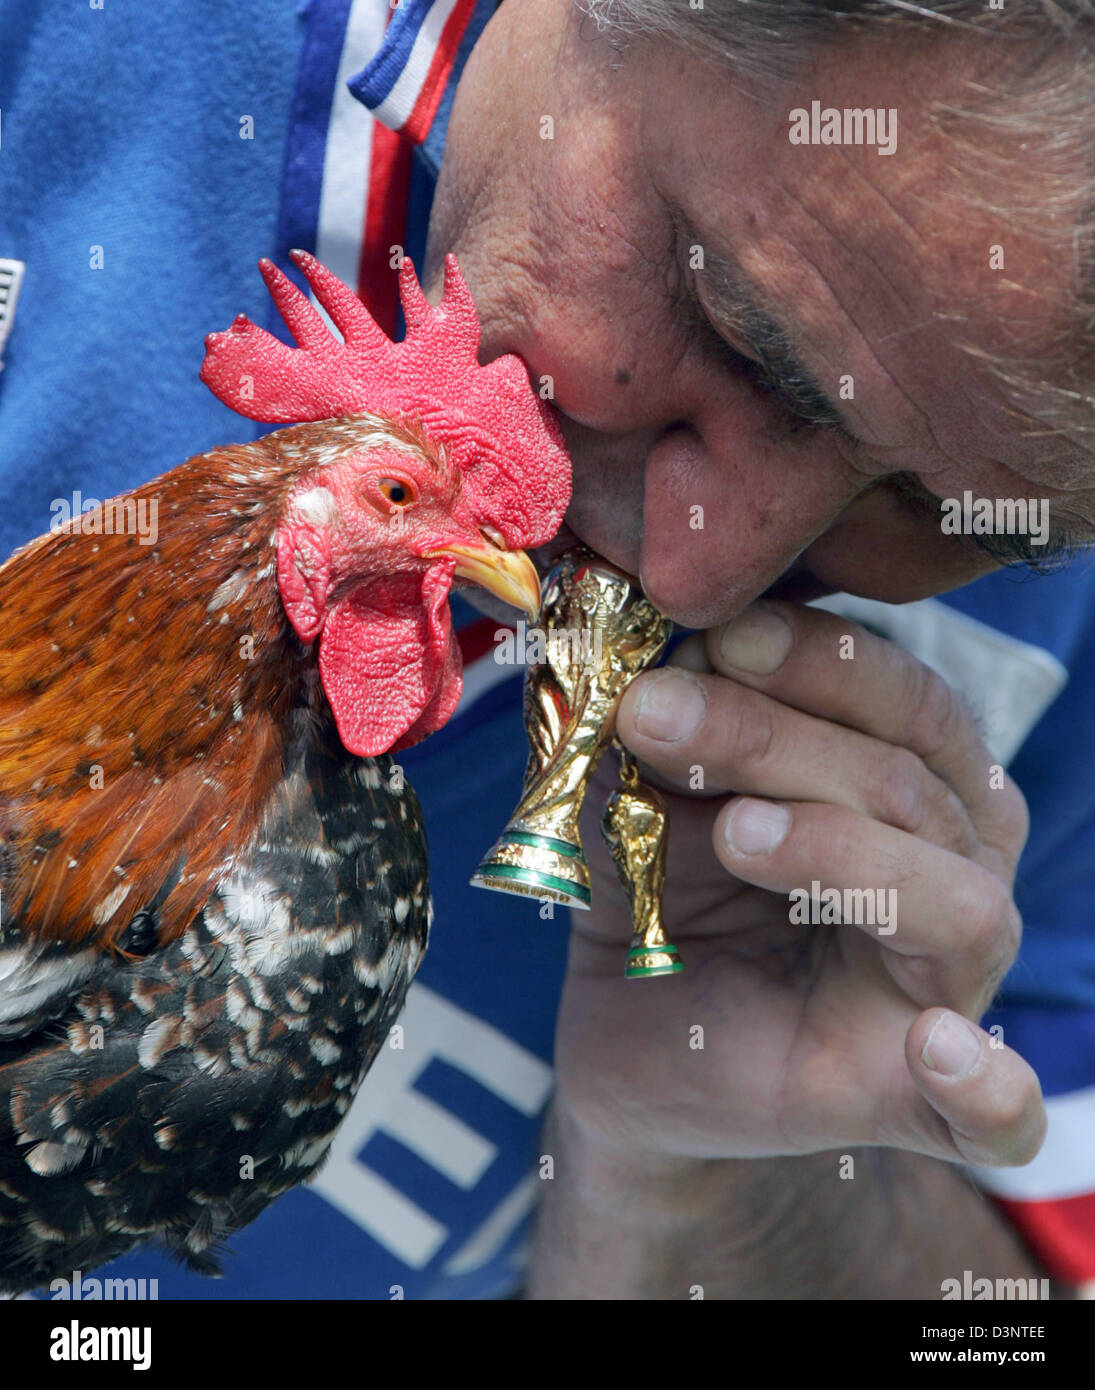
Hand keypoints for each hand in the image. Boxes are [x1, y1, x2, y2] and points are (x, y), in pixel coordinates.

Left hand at [554, 600, 1046, 1166]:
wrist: (633, 1047)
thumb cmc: (661, 905)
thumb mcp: (646, 806)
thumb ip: (664, 743)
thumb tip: (654, 664)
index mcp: (911, 785)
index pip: (901, 702)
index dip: (815, 659)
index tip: (716, 635)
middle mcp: (954, 870)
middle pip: (907, 784)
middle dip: (773, 735)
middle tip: (655, 712)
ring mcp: (946, 987)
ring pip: (953, 900)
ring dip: (838, 850)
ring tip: (736, 832)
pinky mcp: (912, 1101)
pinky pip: (992, 1113)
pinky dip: (988, 1088)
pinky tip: (937, 1049)